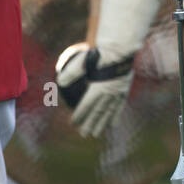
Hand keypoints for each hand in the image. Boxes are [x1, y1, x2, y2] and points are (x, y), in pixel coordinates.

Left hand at [67, 0, 161, 137]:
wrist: (122, 49)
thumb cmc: (101, 53)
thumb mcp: (83, 60)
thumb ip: (71, 71)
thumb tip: (59, 81)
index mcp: (99, 87)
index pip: (87, 105)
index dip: (80, 115)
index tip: (73, 123)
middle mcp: (109, 93)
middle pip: (98, 112)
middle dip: (90, 124)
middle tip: (84, 134)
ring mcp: (118, 93)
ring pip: (109, 112)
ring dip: (102, 124)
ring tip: (97, 133)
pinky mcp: (124, 90)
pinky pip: (119, 106)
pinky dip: (115, 115)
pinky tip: (113, 124)